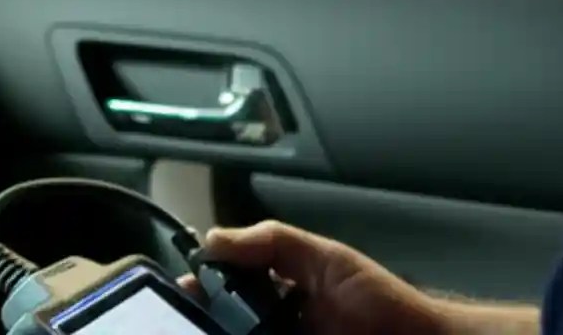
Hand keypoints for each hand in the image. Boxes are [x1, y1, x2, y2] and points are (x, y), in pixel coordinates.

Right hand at [180, 221, 444, 334]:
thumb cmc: (385, 305)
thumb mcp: (328, 260)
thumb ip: (273, 242)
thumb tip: (213, 237)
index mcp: (279, 297)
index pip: (227, 292)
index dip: (200, 290)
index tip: (177, 291)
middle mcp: (276, 328)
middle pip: (226, 323)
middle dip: (203, 319)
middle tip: (188, 320)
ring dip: (218, 332)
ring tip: (199, 329)